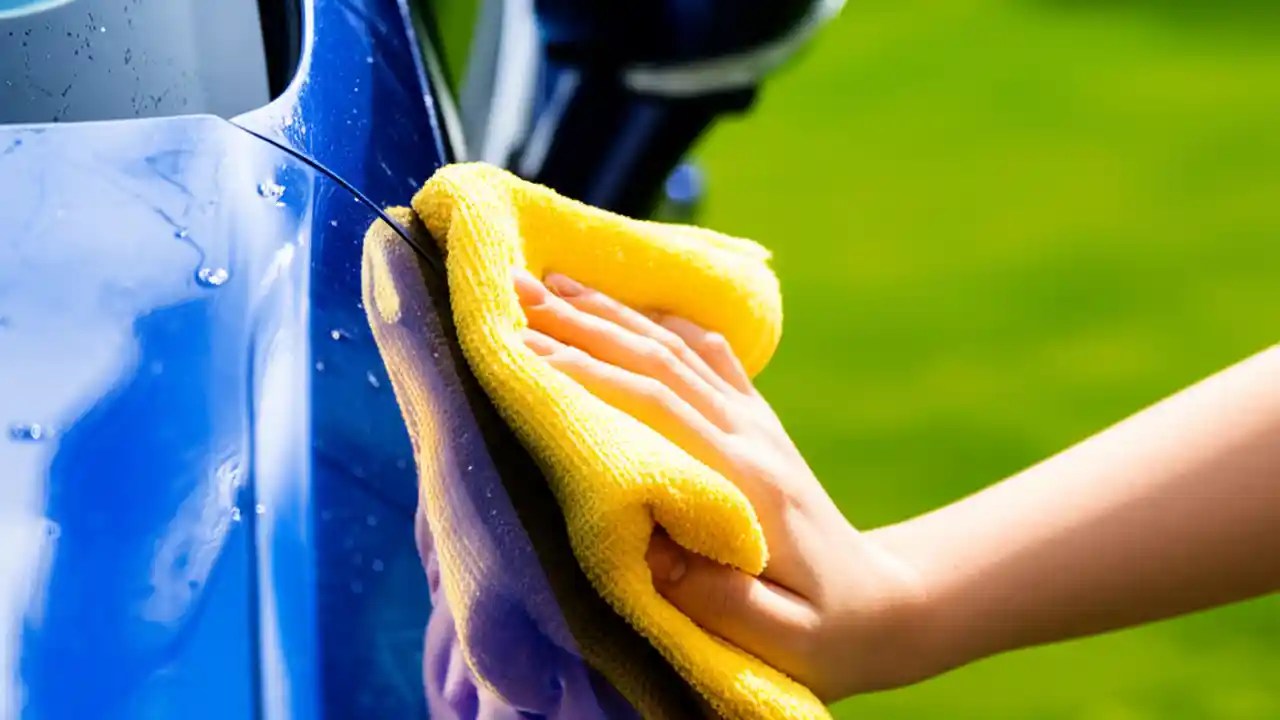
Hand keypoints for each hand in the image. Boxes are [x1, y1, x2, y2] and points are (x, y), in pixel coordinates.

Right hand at [514, 270, 931, 700]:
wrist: (886, 604)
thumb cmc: (826, 631)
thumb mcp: (781, 636)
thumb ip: (720, 597)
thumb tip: (649, 552)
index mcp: (748, 482)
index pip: (658, 408)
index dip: (591, 373)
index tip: (526, 350)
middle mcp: (751, 436)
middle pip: (659, 360)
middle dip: (584, 322)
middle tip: (516, 289)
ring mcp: (758, 423)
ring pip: (678, 347)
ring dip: (613, 311)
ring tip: (551, 281)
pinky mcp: (759, 423)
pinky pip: (710, 355)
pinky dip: (665, 322)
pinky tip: (630, 305)